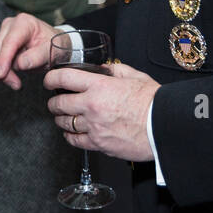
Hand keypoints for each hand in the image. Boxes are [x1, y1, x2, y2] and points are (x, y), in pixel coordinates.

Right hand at [0, 13, 59, 89]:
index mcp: (23, 23)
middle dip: (2, 71)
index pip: (9, 42)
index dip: (3, 60)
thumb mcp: (51, 51)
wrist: (52, 45)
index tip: (2, 75)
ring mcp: (0, 34)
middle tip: (16, 85)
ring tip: (13, 83)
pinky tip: (2, 79)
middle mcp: (9, 26)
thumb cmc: (53, 46)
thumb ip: (38, 56)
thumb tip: (20, 64)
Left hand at [44, 61, 158, 161]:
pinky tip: (71, 132)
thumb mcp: (134, 76)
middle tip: (55, 101)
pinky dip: (69, 135)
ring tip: (63, 117)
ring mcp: (93, 126)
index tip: (49, 81)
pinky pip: (74, 140)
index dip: (51, 78)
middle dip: (54, 102)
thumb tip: (103, 69)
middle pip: (58, 103)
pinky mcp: (98, 143)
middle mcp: (92, 106)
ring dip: (60, 119)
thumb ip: (114, 70)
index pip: (63, 78)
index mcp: (99, 86)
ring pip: (63, 123)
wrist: (164, 126)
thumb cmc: (153, 102)